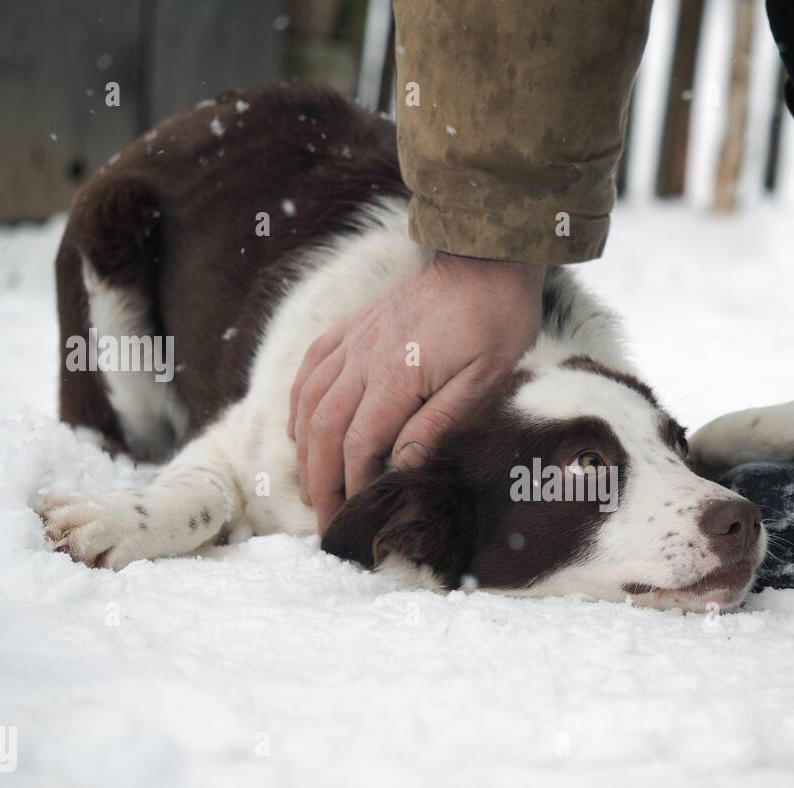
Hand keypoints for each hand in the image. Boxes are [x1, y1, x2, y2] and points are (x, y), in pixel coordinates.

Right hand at [289, 252, 545, 533]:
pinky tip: (300, 429)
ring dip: (304, 450)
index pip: (359, 445)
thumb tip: (402, 466)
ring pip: (308, 403)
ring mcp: (353, 341)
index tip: (356, 518)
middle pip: (324, 431)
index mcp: (396, 377)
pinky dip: (298, 404)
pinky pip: (310, 369)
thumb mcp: (483, 380)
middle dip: (320, 482)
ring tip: (312, 487)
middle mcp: (362, 359)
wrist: (486, 259)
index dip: (353, 486)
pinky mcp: (353, 328)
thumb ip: (439, 423)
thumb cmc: (495, 322)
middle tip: (326, 522)